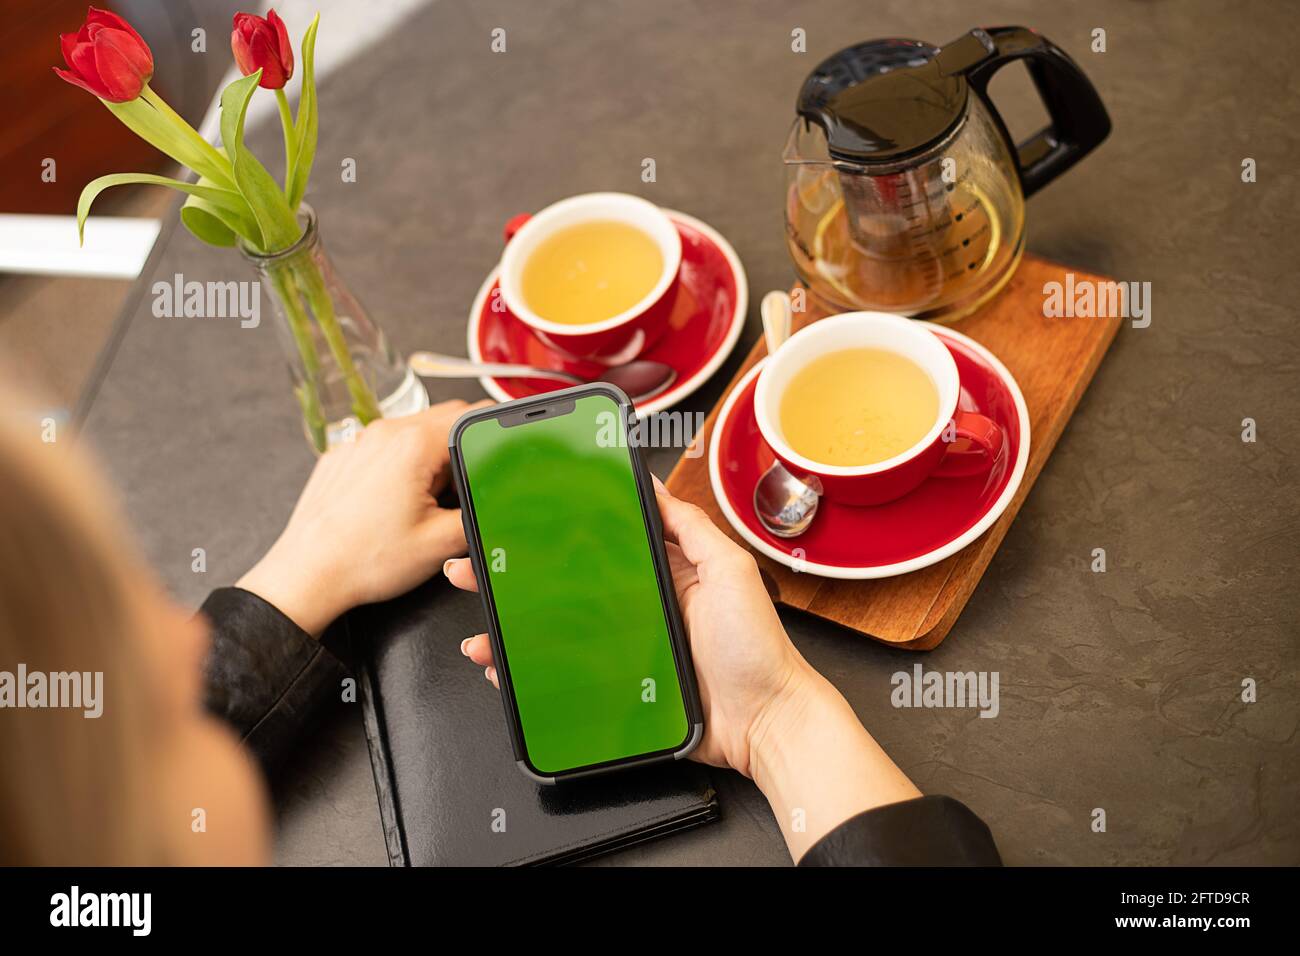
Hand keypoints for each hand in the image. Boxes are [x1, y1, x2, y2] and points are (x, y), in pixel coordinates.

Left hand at [238, 399, 488, 635]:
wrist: (308, 575)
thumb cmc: (364, 560)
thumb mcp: (442, 543)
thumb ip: (481, 513)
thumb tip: (498, 503)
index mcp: (413, 445)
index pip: (471, 415)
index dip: (491, 438)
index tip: (495, 460)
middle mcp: (384, 434)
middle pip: (443, 418)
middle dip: (461, 450)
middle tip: (458, 492)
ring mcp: (358, 442)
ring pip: (413, 432)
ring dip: (431, 458)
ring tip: (424, 501)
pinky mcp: (342, 456)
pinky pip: (383, 447)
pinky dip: (400, 465)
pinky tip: (394, 502)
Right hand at [445, 476, 921, 860]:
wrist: (767, 723)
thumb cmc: (757, 648)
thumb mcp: (731, 569)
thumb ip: (691, 527)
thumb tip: (652, 484)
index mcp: (664, 573)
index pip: (599, 544)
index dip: (557, 532)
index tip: (517, 519)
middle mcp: (639, 608)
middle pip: (564, 587)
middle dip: (515, 578)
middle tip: (473, 567)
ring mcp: (625, 650)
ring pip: (555, 633)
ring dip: (512, 628)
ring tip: (479, 625)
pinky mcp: (620, 688)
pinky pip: (565, 677)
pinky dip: (529, 673)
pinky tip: (502, 668)